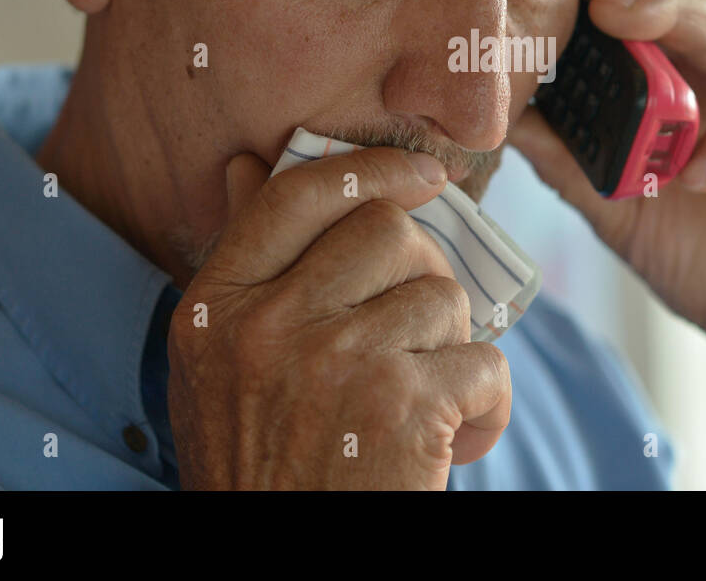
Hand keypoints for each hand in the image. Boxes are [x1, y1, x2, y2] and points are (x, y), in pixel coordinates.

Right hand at [166, 147, 511, 488]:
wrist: (280, 559)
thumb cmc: (258, 460)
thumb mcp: (218, 361)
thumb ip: (246, 262)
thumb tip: (246, 164)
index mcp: (218, 305)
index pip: (302, 194)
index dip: (374, 167)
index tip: (425, 173)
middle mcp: (270, 326)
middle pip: (388, 230)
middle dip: (423, 268)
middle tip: (420, 323)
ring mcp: (338, 363)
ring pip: (443, 296)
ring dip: (452, 346)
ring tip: (427, 397)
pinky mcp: (404, 409)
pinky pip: (484, 360)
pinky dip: (488, 402)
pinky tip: (459, 438)